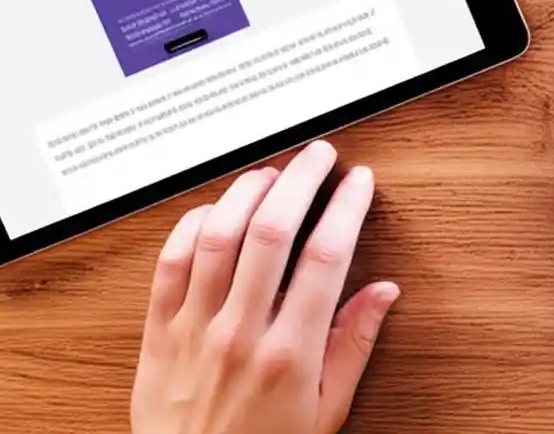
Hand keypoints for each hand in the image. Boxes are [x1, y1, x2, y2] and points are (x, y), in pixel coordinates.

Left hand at [132, 141, 399, 433]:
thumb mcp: (327, 409)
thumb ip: (354, 344)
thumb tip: (383, 292)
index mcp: (290, 353)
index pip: (326, 257)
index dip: (346, 208)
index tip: (359, 183)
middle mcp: (241, 332)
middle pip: (271, 231)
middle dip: (301, 179)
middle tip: (319, 155)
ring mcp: (196, 328)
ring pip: (218, 236)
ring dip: (247, 192)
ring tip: (272, 175)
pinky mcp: (159, 332)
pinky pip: (171, 262)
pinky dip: (193, 226)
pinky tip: (217, 212)